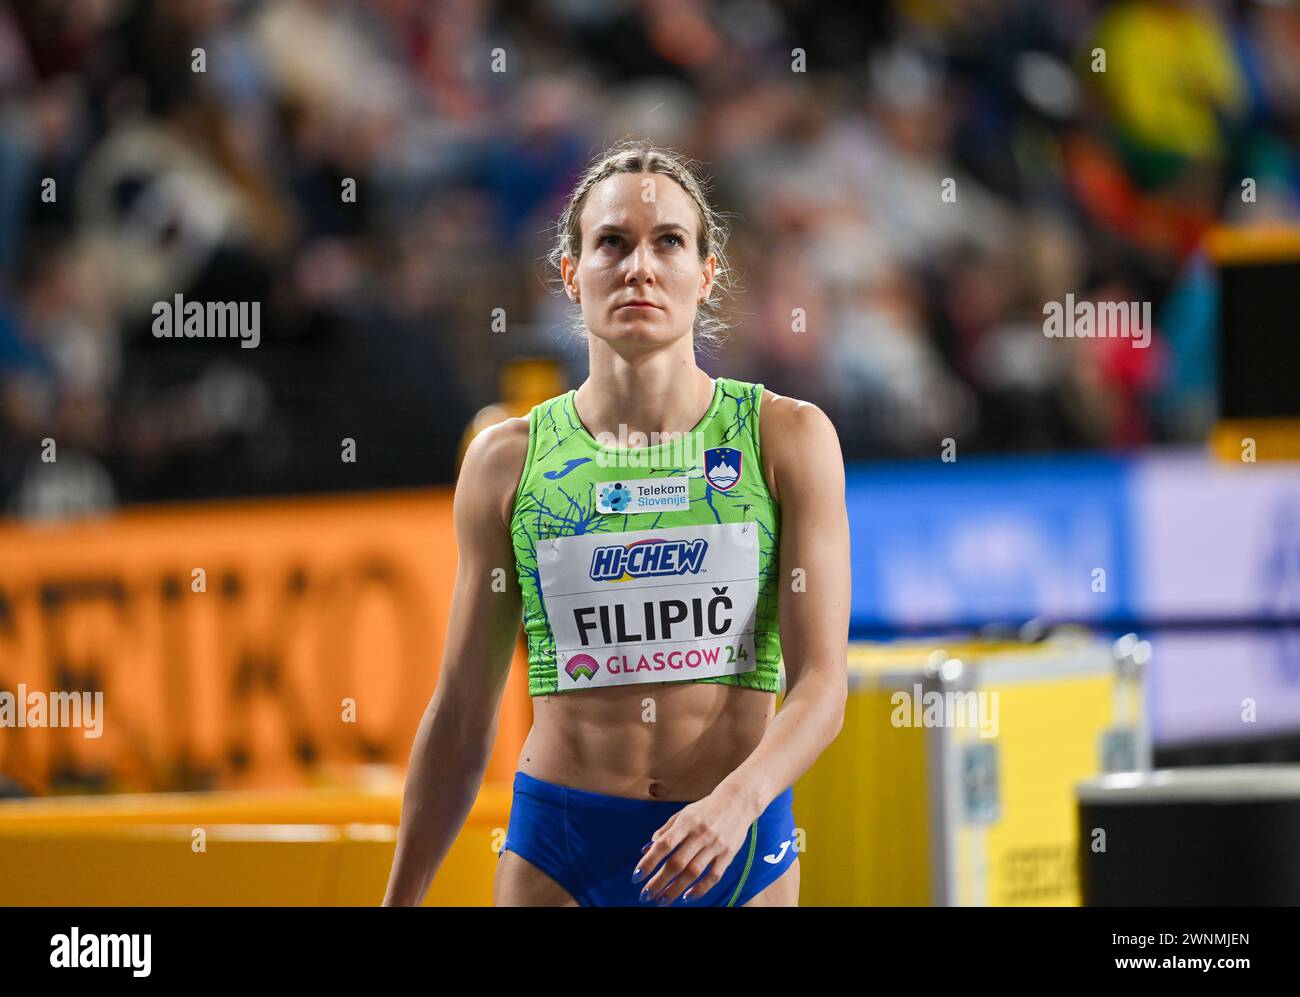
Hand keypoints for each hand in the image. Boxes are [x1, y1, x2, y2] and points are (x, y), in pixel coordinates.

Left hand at [631, 784, 759, 904]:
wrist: (738, 801)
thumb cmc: (706, 808)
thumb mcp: (684, 813)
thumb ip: (665, 830)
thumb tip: (646, 849)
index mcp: (687, 822)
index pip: (664, 845)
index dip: (649, 862)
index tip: (637, 876)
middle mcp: (701, 834)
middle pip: (677, 863)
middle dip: (659, 882)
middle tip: (646, 895)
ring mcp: (716, 845)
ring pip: (693, 872)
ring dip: (675, 889)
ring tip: (662, 900)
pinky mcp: (728, 854)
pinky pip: (713, 876)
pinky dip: (700, 889)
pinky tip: (687, 896)